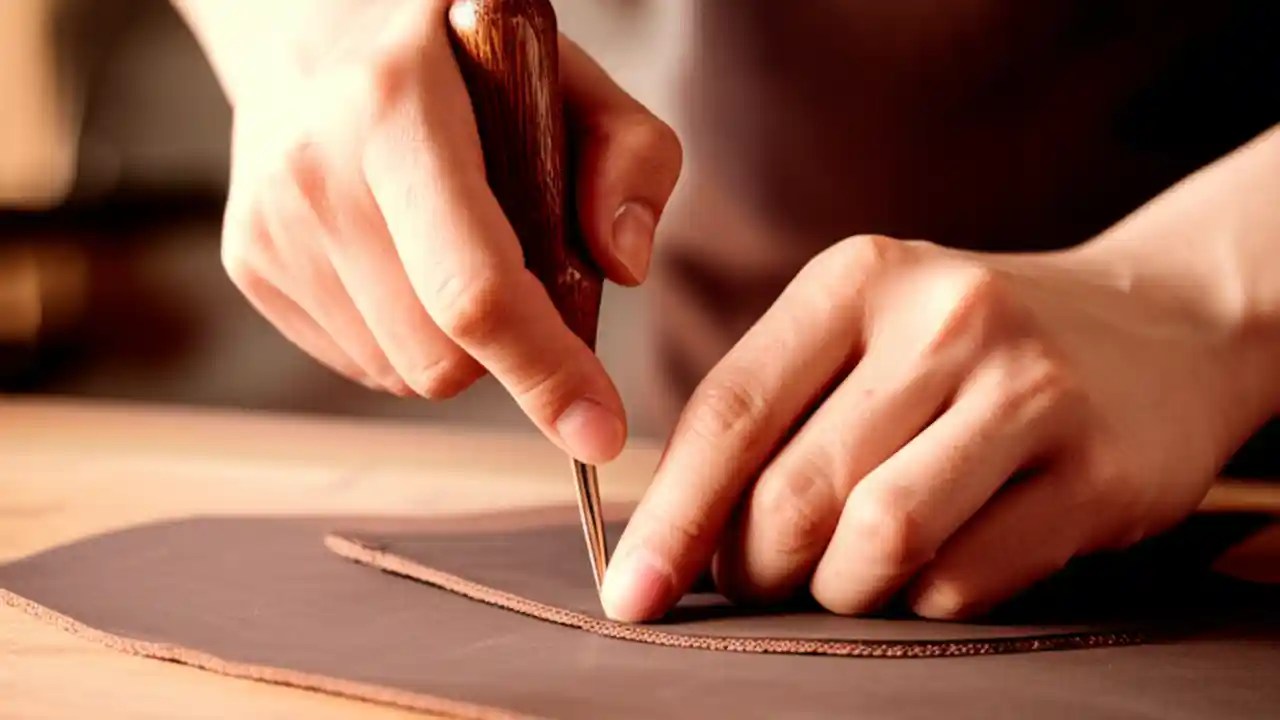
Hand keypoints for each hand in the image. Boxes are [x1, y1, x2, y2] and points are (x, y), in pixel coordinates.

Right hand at [178, 0, 680, 462]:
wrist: (307, 25)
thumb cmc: (460, 54)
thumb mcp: (571, 71)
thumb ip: (633, 156)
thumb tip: (623, 268)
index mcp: (398, 110)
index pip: (475, 290)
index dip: (545, 375)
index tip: (600, 433)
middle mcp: (315, 173)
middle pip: (439, 359)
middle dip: (507, 352)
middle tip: (524, 273)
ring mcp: (270, 226)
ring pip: (400, 374)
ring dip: (454, 346)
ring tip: (453, 250)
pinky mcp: (250, 263)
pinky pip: (362, 362)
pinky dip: (406, 337)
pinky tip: (406, 262)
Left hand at [603, 234, 1273, 621]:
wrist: (1165, 320)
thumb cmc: (973, 344)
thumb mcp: (871, 327)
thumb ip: (779, 406)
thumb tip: (675, 528)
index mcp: (860, 277)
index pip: (732, 409)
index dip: (671, 515)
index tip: (632, 591)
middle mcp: (947, 320)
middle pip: (799, 491)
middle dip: (754, 567)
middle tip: (756, 581)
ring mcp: (1032, 392)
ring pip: (881, 540)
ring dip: (840, 589)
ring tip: (844, 577)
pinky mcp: (1101, 472)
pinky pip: (966, 580)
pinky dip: (924, 599)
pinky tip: (935, 567)